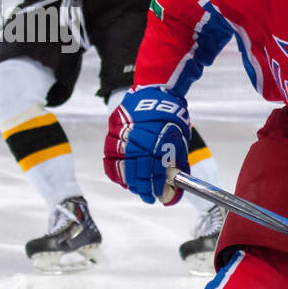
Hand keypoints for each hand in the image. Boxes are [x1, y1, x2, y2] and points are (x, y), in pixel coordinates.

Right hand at [103, 86, 190, 204]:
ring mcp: (123, 134)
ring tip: (134, 188)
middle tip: (147, 196)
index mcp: (158, 142)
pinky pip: (108, 154)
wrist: (157, 91)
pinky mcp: (113, 129)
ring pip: (120, 165)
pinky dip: (114, 168)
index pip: (154, 172)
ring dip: (127, 181)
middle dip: (141, 188)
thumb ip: (177, 162)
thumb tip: (178, 184)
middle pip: (135, 172)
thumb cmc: (171, 117)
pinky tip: (120, 176)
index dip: (156, 187)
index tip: (158, 196)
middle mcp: (138, 139)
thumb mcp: (179, 139)